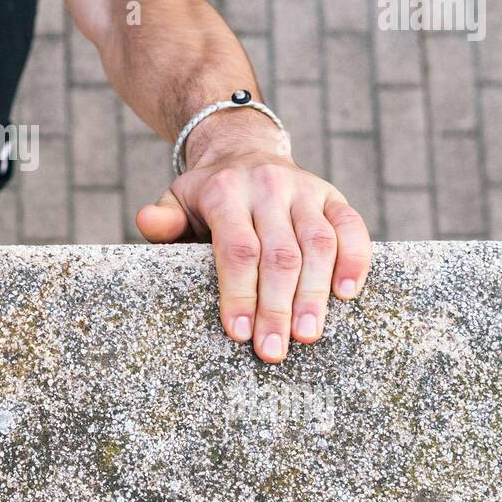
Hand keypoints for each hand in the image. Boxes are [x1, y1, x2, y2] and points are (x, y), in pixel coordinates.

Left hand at [136, 111, 370, 363]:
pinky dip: (354, 261)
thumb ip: (164, 219)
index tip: (239, 334)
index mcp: (226, 191)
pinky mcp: (333, 196)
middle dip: (277, 307)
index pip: (237, 248)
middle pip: (279, 254)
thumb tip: (146, 221)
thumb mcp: (178, 201)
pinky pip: (352, 227)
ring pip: (318, 244)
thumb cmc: (207, 195)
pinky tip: (346, 295)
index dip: (240, 293)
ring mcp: (305, 190)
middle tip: (273, 351)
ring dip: (314, 295)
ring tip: (307, 336)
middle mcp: (268, 186)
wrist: (244, 150)